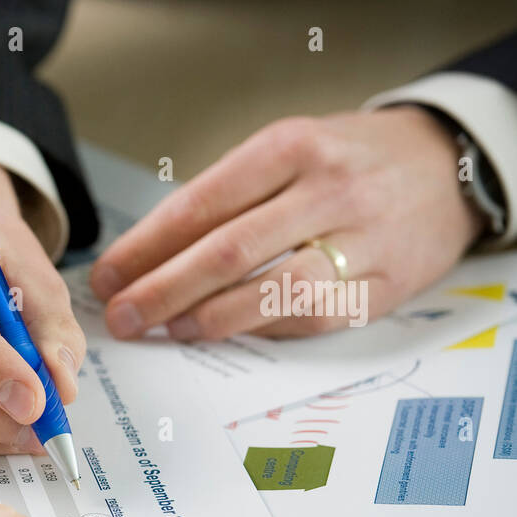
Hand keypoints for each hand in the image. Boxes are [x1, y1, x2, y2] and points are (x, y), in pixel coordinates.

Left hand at [92, 107, 486, 339]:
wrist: (446, 167)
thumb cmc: (345, 162)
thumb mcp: (285, 152)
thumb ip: (225, 198)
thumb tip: (145, 256)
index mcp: (290, 147)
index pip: (199, 204)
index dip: (144, 248)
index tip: (107, 277)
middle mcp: (327, 190)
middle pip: (226, 251)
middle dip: (161, 290)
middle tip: (121, 316)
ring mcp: (360, 240)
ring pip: (270, 290)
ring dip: (206, 318)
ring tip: (166, 329)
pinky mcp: (382, 286)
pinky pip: (309, 317)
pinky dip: (258, 328)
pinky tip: (222, 332)